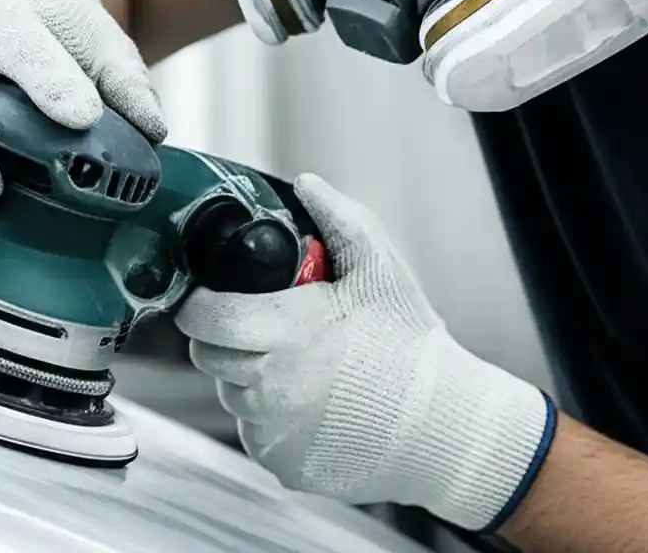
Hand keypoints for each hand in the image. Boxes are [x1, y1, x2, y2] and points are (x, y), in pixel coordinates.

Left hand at [175, 173, 554, 531]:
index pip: (202, 318)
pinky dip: (271, 419)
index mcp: (285, 332)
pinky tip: (313, 404)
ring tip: (300, 367)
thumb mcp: (382, 270)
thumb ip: (339, 220)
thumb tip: (306, 183)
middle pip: (208, 356)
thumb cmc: (412, 346)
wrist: (447, 427)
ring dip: (249, 378)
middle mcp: (269, 386)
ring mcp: (272, 430)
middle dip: (226, 337)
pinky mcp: (280, 463)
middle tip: (266, 329)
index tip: (214, 298)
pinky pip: (254, 433)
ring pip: (230, 395)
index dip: (200, 305)